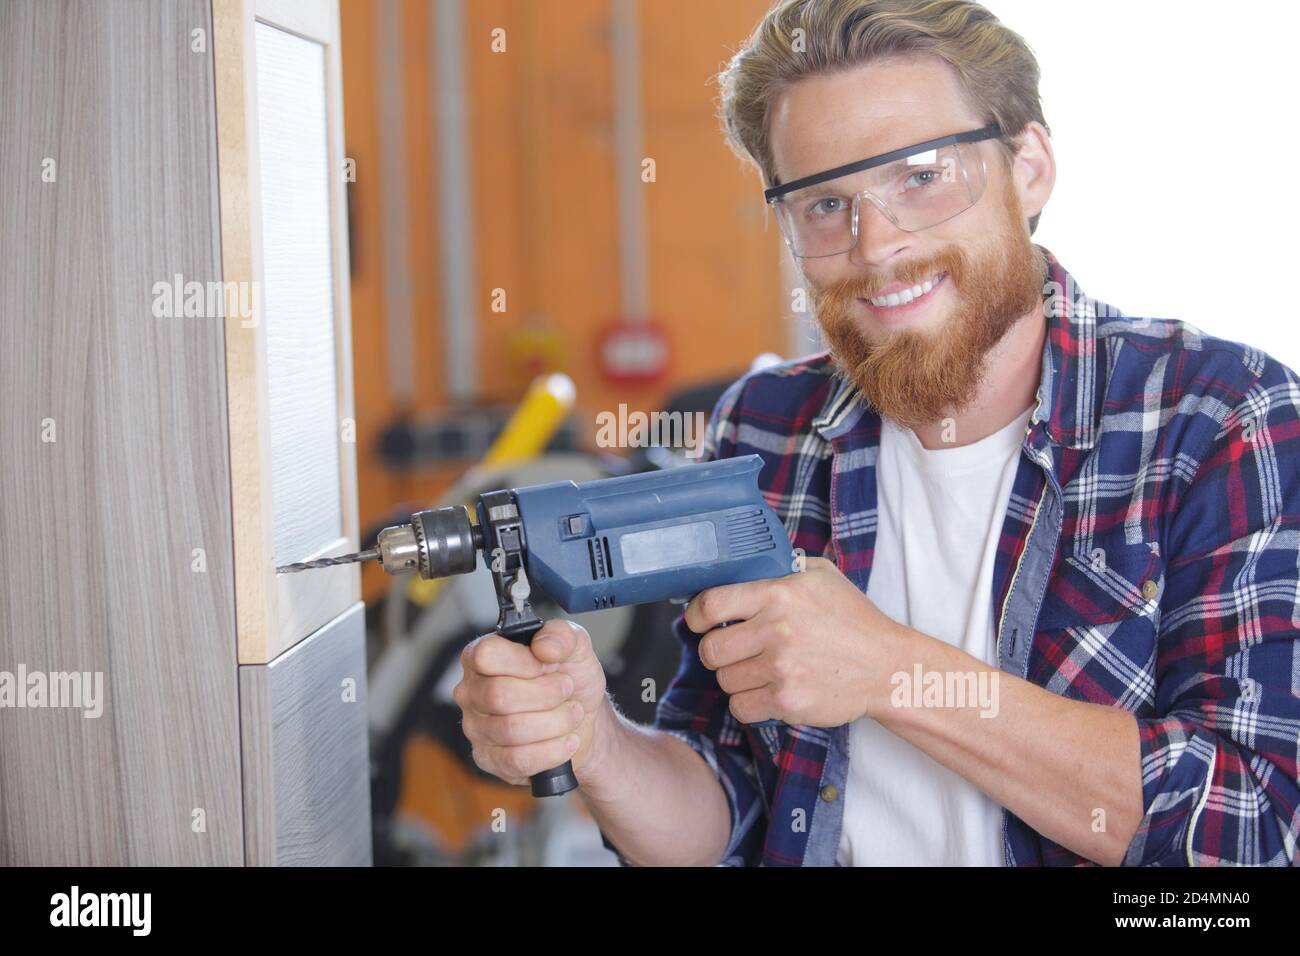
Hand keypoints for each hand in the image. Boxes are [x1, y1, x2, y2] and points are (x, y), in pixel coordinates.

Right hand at [453, 619, 609, 787]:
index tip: (550, 666)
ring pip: (511, 730)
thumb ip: (563, 635)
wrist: (581, 718)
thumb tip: (544, 645)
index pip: (486, 655)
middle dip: (547, 695)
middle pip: (499, 695)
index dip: (524, 662)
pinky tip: (567, 741)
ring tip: (572, 714)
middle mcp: (471, 691)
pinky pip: (517, 759)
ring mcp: (475, 727)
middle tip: (568, 689)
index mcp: (481, 655)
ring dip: (555, 723)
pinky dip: (552, 751)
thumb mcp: (576, 647)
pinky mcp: (488, 759)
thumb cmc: (570, 679)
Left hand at [684, 556, 905, 726]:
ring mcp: (781, 668)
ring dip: (737, 678)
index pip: (712, 604)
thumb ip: (779, 567)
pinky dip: (749, 703)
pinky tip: (769, 691)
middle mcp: (776, 629)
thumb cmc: (854, 620)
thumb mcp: (821, 575)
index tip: (699, 621)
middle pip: (711, 649)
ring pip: (724, 680)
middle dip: (717, 651)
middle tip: (736, 650)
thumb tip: (740, 567)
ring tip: (763, 670)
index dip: (696, 615)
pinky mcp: (787, 701)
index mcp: (779, 593)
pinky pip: (740, 707)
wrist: (886, 667)